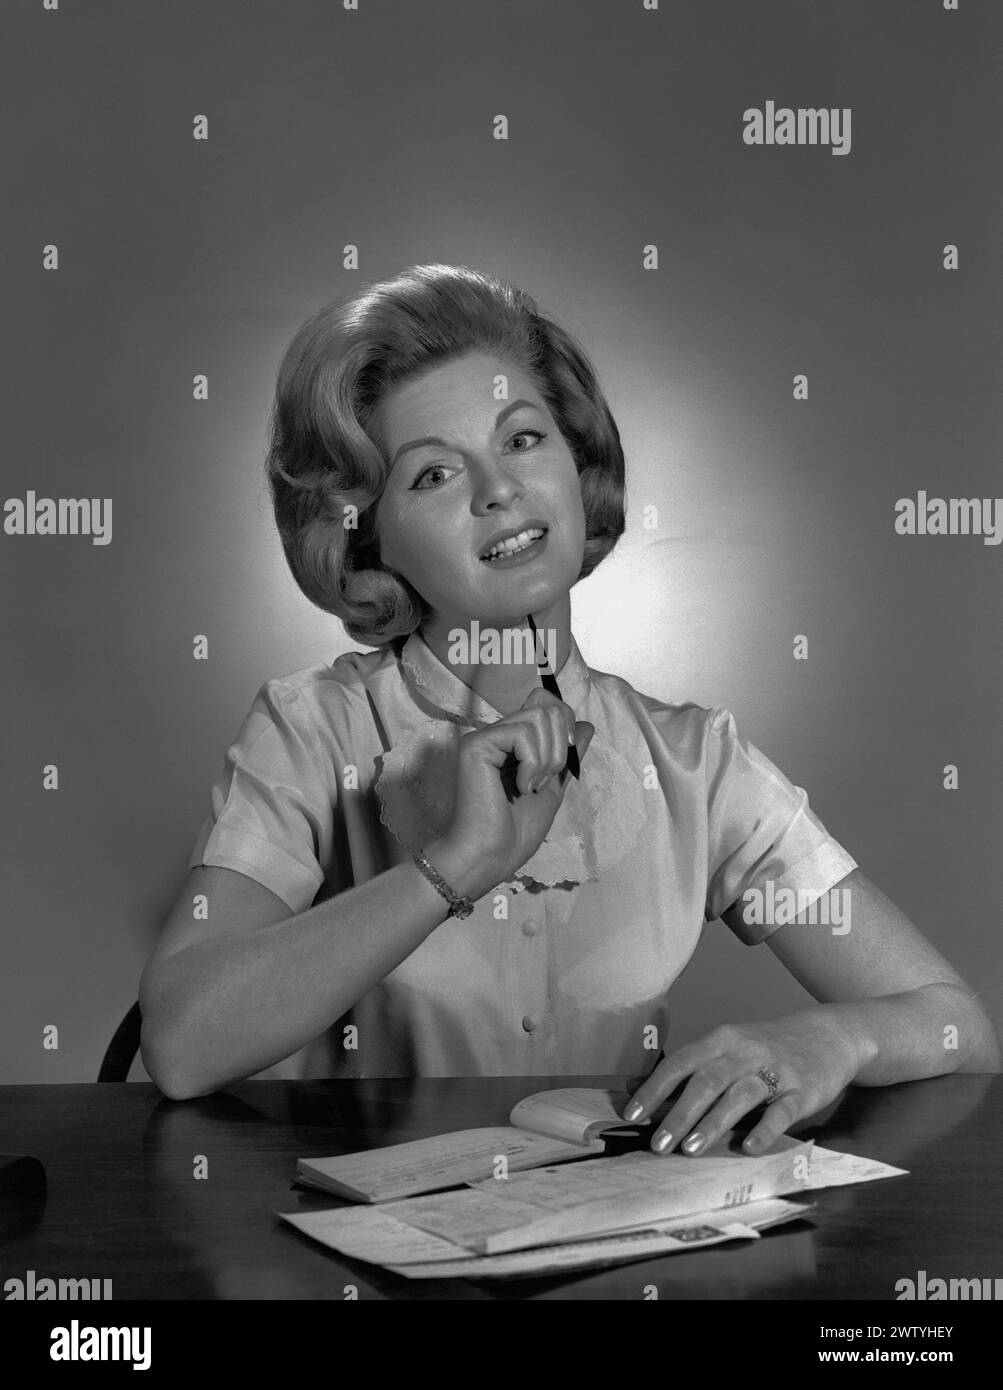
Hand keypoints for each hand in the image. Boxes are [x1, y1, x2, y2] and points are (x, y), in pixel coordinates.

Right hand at [436, 687, 594, 889]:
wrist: (492, 855)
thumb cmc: (516, 831)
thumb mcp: (554, 788)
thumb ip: (568, 756)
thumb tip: (587, 725)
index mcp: (514, 742)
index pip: (546, 702)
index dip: (566, 723)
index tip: (564, 760)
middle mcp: (498, 733)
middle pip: (548, 706)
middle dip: (560, 747)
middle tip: (543, 782)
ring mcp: (485, 737)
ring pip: (539, 716)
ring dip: (547, 758)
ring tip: (531, 787)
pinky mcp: (476, 744)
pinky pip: (522, 733)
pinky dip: (532, 763)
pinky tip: (520, 787)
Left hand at [622, 1009, 862, 1156]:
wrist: (828, 1035)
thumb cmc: (766, 1047)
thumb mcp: (725, 1047)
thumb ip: (686, 1068)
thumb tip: (634, 1086)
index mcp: (721, 1040)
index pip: (680, 1062)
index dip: (655, 1088)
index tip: (632, 1114)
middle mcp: (744, 1052)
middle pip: (706, 1081)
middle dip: (679, 1114)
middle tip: (658, 1144)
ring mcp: (775, 1070)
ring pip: (739, 1096)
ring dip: (713, 1124)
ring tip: (691, 1150)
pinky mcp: (802, 1090)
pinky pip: (781, 1111)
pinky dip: (764, 1129)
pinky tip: (749, 1148)